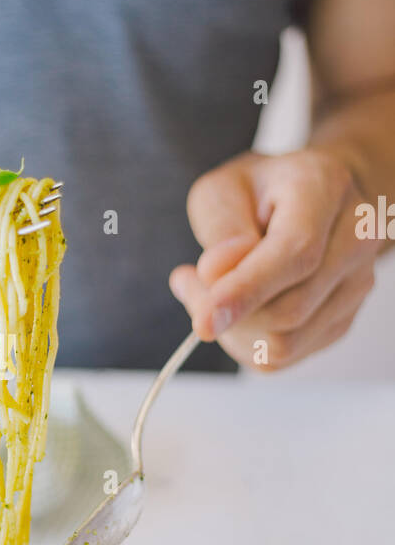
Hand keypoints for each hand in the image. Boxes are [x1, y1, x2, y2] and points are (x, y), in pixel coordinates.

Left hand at [169, 148, 378, 369]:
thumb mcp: (222, 190)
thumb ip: (220, 228)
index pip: (295, 254)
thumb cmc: (261, 194)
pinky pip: (286, 356)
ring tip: (212, 294)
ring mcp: (357, 283)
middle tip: (188, 283)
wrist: (308, 202)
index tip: (204, 320)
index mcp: (325, 188)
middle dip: (227, 312)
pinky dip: (247, 342)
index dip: (246, 291)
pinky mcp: (343, 318)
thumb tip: (217, 275)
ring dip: (233, 330)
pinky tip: (238, 309)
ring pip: (286, 342)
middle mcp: (355, 237)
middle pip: (290, 308)